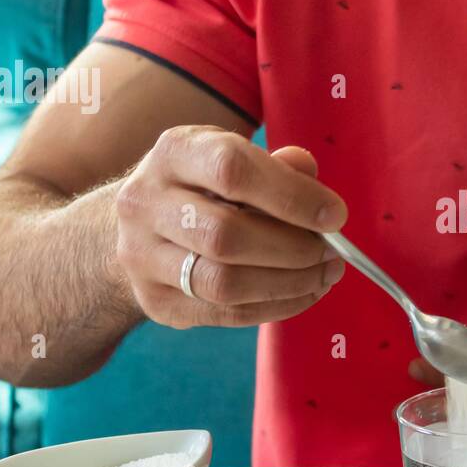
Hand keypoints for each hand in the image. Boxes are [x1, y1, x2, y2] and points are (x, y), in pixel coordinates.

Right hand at [114, 126, 347, 328]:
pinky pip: (225, 314)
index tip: (335, 216)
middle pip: (225, 235)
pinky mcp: (156, 301)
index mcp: (174, 153)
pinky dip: (275, 307)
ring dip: (288, 284)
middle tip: (332, 253)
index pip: (231, 170)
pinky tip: (304, 294)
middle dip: (293, 249)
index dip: (290, 195)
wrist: (131, 226)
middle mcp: (146, 203)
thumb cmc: (202, 186)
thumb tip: (313, 184)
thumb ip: (275, 166)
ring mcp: (142, 256)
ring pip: (223, 283)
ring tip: (324, 275)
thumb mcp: (231, 156)